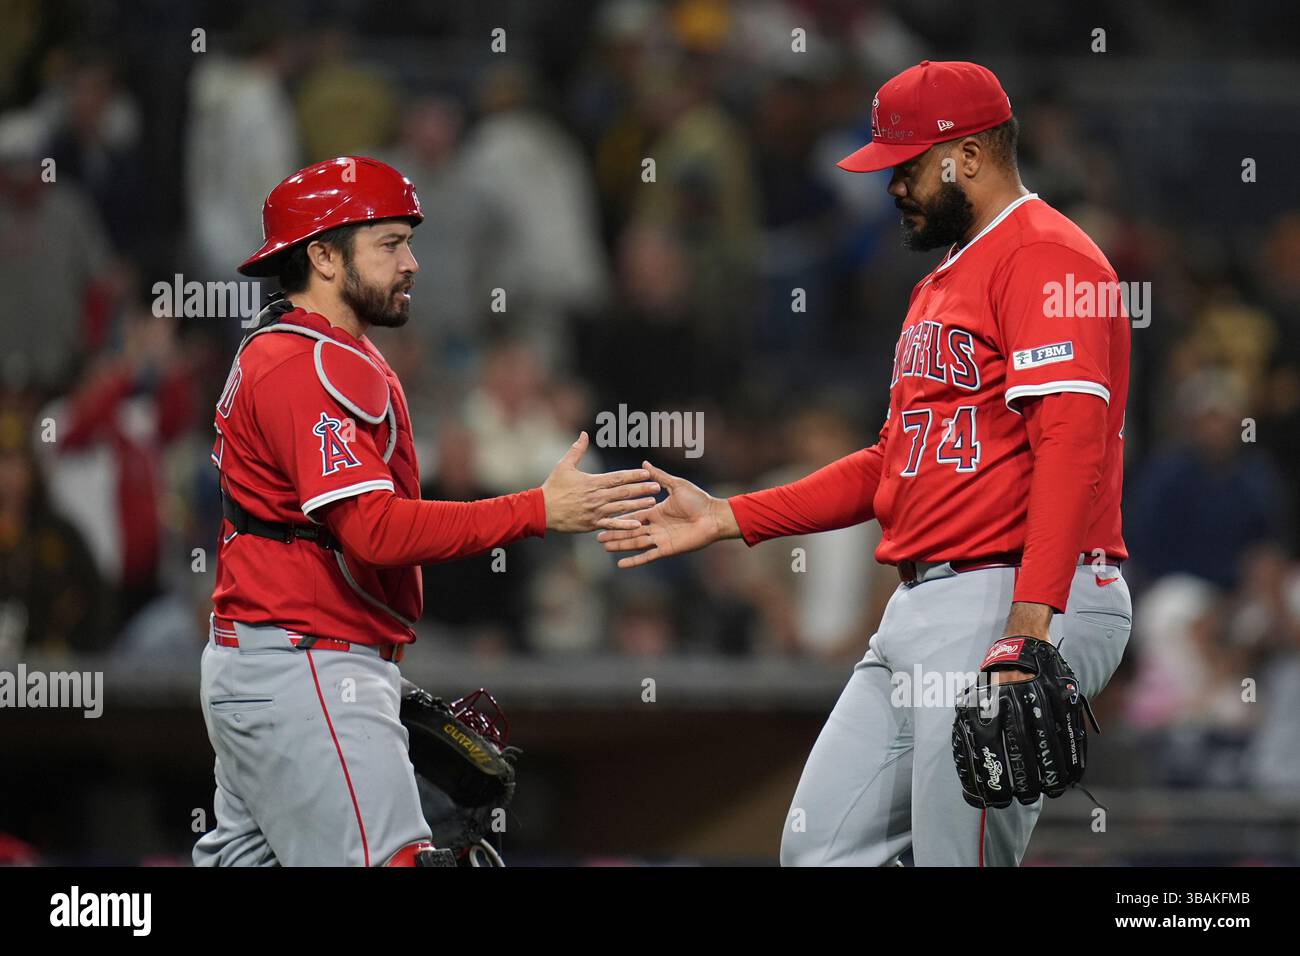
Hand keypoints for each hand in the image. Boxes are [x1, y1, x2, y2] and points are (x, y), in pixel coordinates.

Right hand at [540, 432, 661, 533]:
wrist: (541, 510)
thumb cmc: (553, 487)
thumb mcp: (563, 465)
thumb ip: (577, 450)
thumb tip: (584, 434)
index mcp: (592, 482)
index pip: (617, 477)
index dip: (634, 475)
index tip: (648, 473)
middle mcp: (596, 496)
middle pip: (624, 492)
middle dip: (642, 489)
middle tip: (658, 486)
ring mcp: (595, 511)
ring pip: (621, 508)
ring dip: (638, 505)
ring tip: (653, 502)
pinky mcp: (592, 524)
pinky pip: (611, 525)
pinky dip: (625, 525)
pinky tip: (638, 524)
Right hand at [595, 461, 739, 567]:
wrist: (714, 516)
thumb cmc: (699, 500)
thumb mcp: (676, 485)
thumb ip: (660, 477)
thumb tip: (645, 464)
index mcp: (656, 512)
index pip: (633, 514)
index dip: (619, 516)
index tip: (604, 516)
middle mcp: (656, 526)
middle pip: (630, 530)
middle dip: (614, 533)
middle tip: (597, 536)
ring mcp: (660, 539)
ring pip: (635, 542)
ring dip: (619, 545)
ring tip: (604, 547)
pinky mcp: (667, 549)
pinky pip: (647, 556)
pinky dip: (634, 561)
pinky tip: (620, 564)